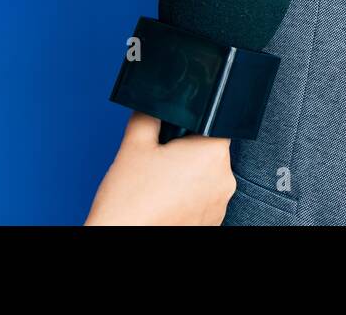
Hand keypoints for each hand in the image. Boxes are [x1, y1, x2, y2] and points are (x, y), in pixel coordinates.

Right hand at [85, 114, 235, 225]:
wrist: (121, 240)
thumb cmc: (130, 204)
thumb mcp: (133, 146)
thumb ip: (148, 116)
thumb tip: (154, 105)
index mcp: (213, 153)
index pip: (212, 124)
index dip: (188, 126)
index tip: (170, 136)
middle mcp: (225, 179)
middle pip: (207, 151)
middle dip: (183, 152)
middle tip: (157, 163)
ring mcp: (220, 204)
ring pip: (203, 177)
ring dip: (184, 176)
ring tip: (156, 185)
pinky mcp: (211, 223)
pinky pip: (201, 200)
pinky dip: (185, 198)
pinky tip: (163, 201)